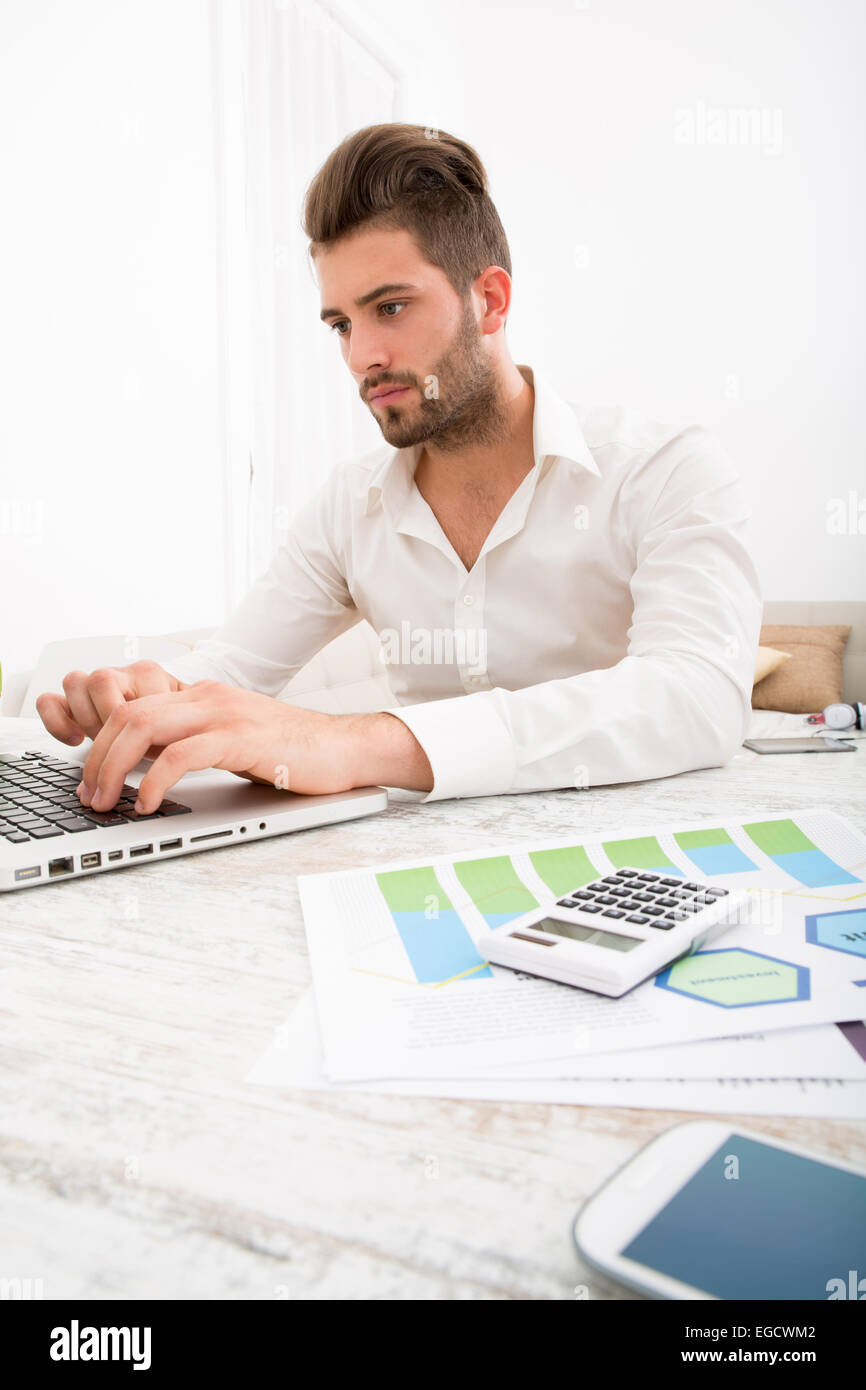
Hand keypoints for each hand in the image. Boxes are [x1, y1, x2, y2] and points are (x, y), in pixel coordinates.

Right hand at [36, 660, 188, 748]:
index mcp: (149, 674)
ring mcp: (92, 686)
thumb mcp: (183, 728)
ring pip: (74, 682)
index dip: (146, 716)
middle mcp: (119, 675)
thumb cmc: (173, 727)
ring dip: (87, 719)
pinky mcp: (71, 704)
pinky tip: (75, 740)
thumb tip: (170, 763)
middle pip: (100, 679)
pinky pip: (48, 701)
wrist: (166, 721)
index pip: (138, 677)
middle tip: (125, 745)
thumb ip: (177, 733)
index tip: (158, 741)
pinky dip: (57, 723)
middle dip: (110, 720)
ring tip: (105, 743)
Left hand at [76, 681, 362, 811]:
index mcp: (202, 696)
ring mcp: (224, 714)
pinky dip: (154, 780)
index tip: (91, 779)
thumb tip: (149, 768)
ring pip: (144, 728)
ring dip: (114, 768)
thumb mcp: (233, 742)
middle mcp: (208, 697)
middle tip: (89, 796)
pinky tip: (149, 803)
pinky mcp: (241, 738)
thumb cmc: (293, 752)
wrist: (345, 749)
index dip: (100, 743)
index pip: (132, 707)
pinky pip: (181, 755)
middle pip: (128, 715)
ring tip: (108, 801)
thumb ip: (195, 744)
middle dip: (97, 757)